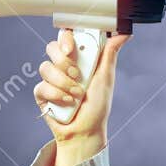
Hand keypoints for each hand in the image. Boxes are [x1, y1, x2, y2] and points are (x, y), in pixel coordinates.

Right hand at [33, 28, 130, 165]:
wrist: (85, 131)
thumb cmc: (98, 106)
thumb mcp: (106, 77)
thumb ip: (110, 53)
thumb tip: (124, 33)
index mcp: (79, 58)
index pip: (66, 36)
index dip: (65, 38)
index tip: (72, 49)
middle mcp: (63, 66)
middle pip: (51, 48)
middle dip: (64, 62)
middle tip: (77, 75)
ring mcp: (51, 79)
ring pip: (45, 68)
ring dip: (64, 83)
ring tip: (76, 95)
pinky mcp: (42, 93)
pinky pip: (41, 86)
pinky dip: (56, 95)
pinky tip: (67, 103)